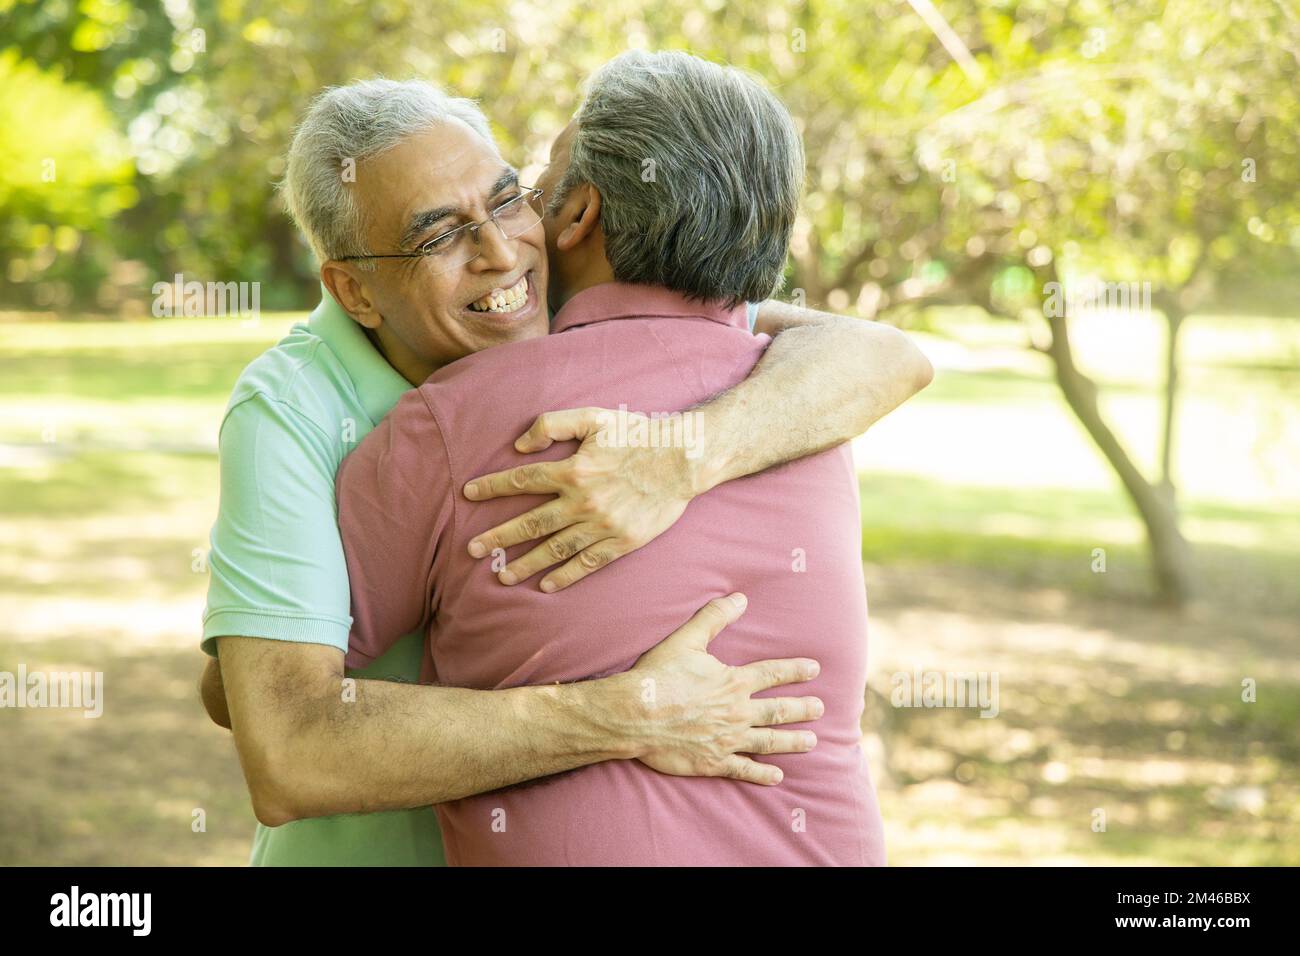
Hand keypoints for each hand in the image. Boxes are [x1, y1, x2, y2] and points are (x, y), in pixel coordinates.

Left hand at [464, 406, 702, 591]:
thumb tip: (520, 445)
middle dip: (498, 538)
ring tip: (502, 576)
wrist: (683, 459)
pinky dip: (565, 576)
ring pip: (554, 549)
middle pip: (530, 523)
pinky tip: (545, 585)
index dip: (492, 487)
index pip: (522, 481)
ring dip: (525, 564)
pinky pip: (587, 563)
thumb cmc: (637, 434)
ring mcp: (601, 525)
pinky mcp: (621, 542)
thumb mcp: (594, 417)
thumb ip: (553, 424)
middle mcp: (582, 501)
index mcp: (572, 469)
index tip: (468, 494)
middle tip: (473, 550)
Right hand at [622, 593, 823, 785]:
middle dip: (802, 709)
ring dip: (792, 741)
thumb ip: (714, 617)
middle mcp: (737, 712)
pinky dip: (761, 773)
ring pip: (768, 741)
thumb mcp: (686, 639)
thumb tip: (740, 598)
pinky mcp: (713, 761)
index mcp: (733, 682)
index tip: (815, 669)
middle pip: (778, 710)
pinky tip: (777, 776)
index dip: (795, 670)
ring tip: (812, 742)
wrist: (635, 714)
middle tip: (821, 709)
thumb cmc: (659, 676)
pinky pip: (743, 769)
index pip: (773, 674)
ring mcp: (727, 739)